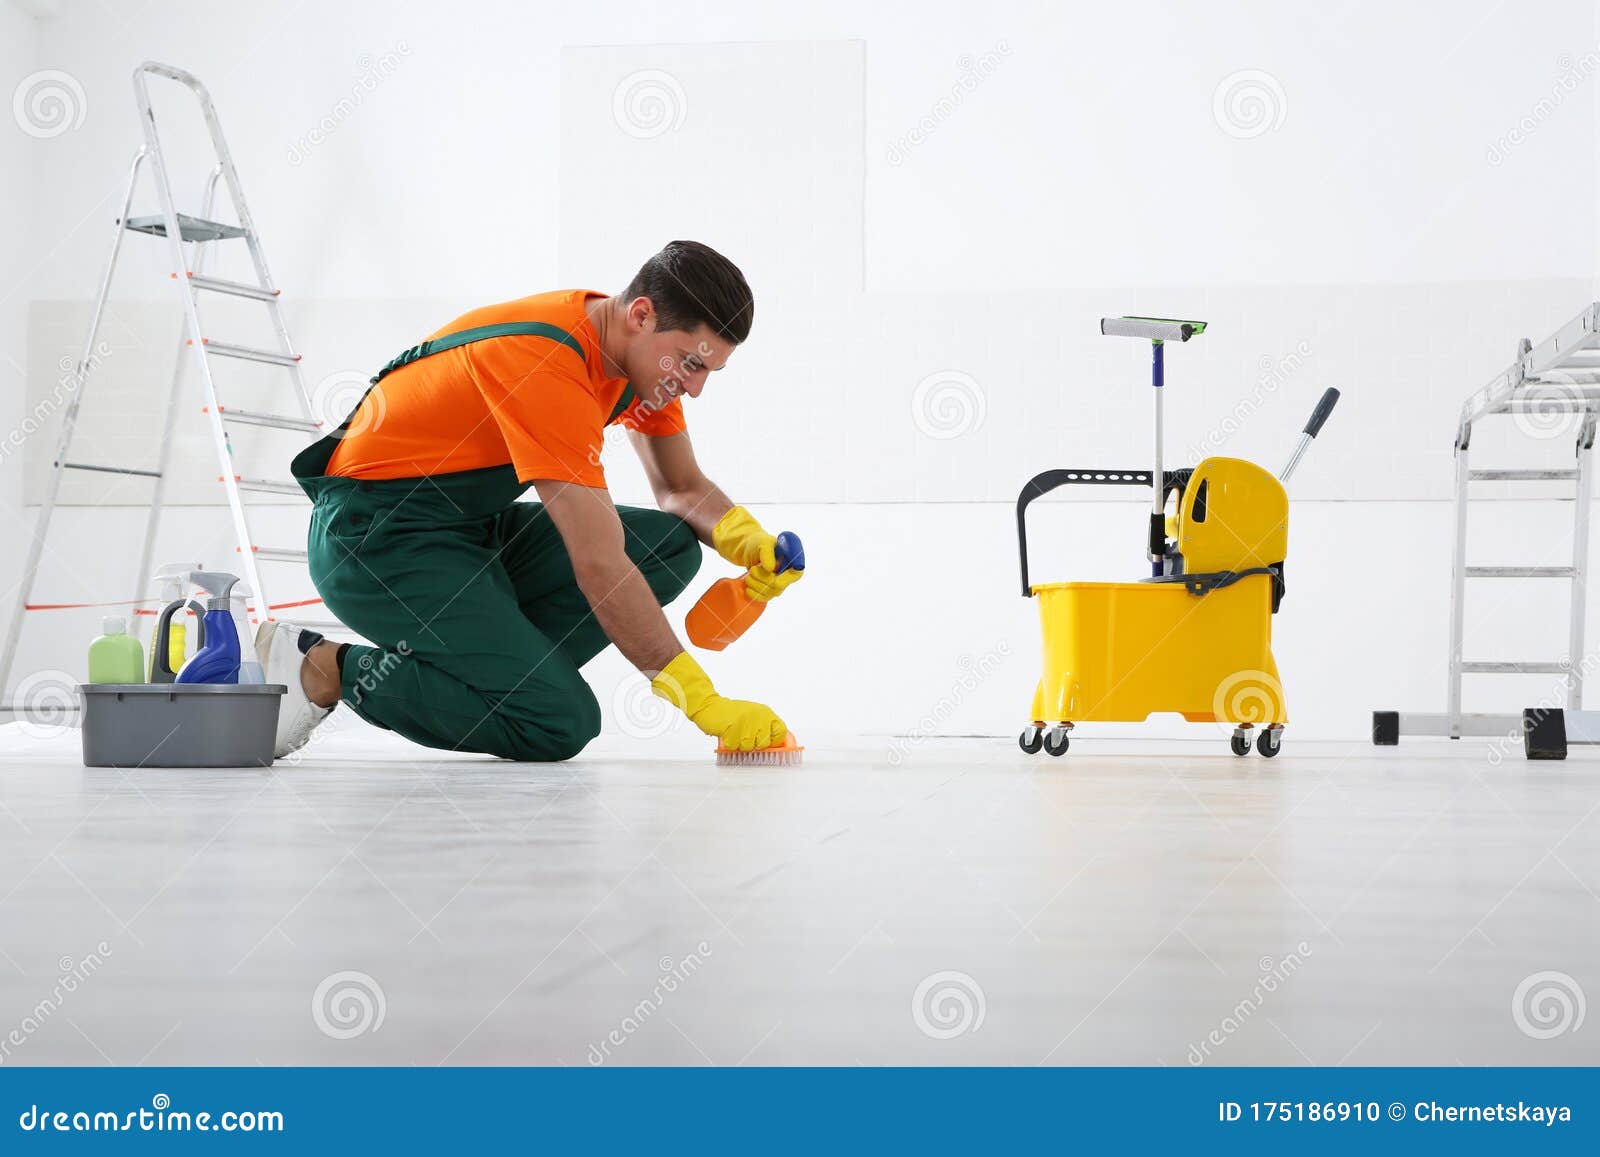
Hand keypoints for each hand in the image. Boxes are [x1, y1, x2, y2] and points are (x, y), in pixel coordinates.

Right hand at [651, 652, 786, 749]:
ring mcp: (746, 723)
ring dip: (739, 744)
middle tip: (744, 735)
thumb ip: (764, 727)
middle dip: (754, 745)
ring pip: (749, 747)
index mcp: (764, 713)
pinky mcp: (733, 729)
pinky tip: (727, 734)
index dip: (777, 741)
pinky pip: (734, 747)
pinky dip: (729, 744)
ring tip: (734, 732)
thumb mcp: (752, 716)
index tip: (773, 746)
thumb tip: (777, 744)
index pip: (781, 731)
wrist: (710, 706)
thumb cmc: (730, 713)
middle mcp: (758, 717)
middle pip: (764, 743)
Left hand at [712, 506, 803, 602]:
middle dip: (763, 578)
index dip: (787, 579)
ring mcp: (781, 582)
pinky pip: (765, 598)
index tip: (776, 582)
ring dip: (756, 584)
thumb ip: (767, 553)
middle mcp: (789, 573)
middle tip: (753, 569)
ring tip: (750, 572)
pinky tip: (748, 588)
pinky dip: (755, 594)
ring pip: (771, 592)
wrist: (748, 549)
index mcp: (792, 559)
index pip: (797, 572)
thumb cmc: (758, 543)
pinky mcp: (771, 590)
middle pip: (779, 585)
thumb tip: (771, 569)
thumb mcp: (763, 543)